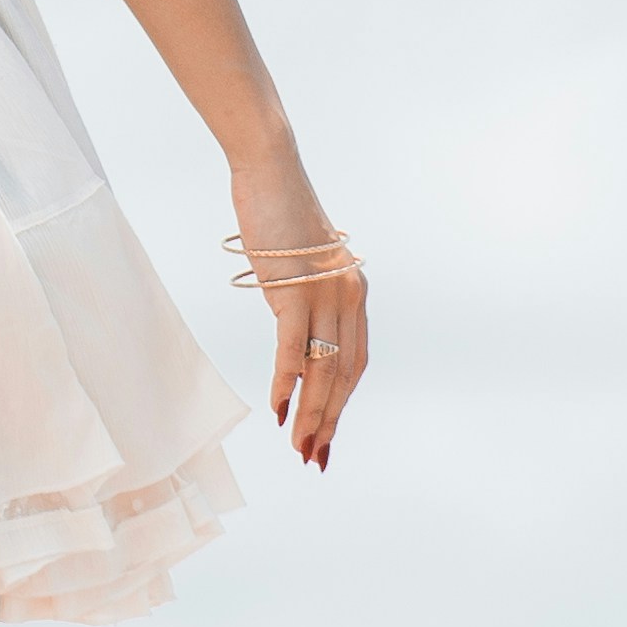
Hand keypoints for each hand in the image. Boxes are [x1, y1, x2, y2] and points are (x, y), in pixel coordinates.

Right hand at [229, 153, 363, 470]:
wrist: (270, 170)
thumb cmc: (279, 215)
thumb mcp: (302, 266)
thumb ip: (305, 303)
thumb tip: (295, 341)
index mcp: (354, 293)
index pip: (355, 363)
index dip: (342, 405)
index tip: (326, 436)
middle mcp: (349, 297)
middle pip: (345, 375)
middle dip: (329, 421)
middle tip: (314, 456)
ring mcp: (325, 294)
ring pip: (323, 370)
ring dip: (310, 413)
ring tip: (298, 444)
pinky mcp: (294, 289)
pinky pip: (293, 348)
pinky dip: (286, 383)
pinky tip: (279, 409)